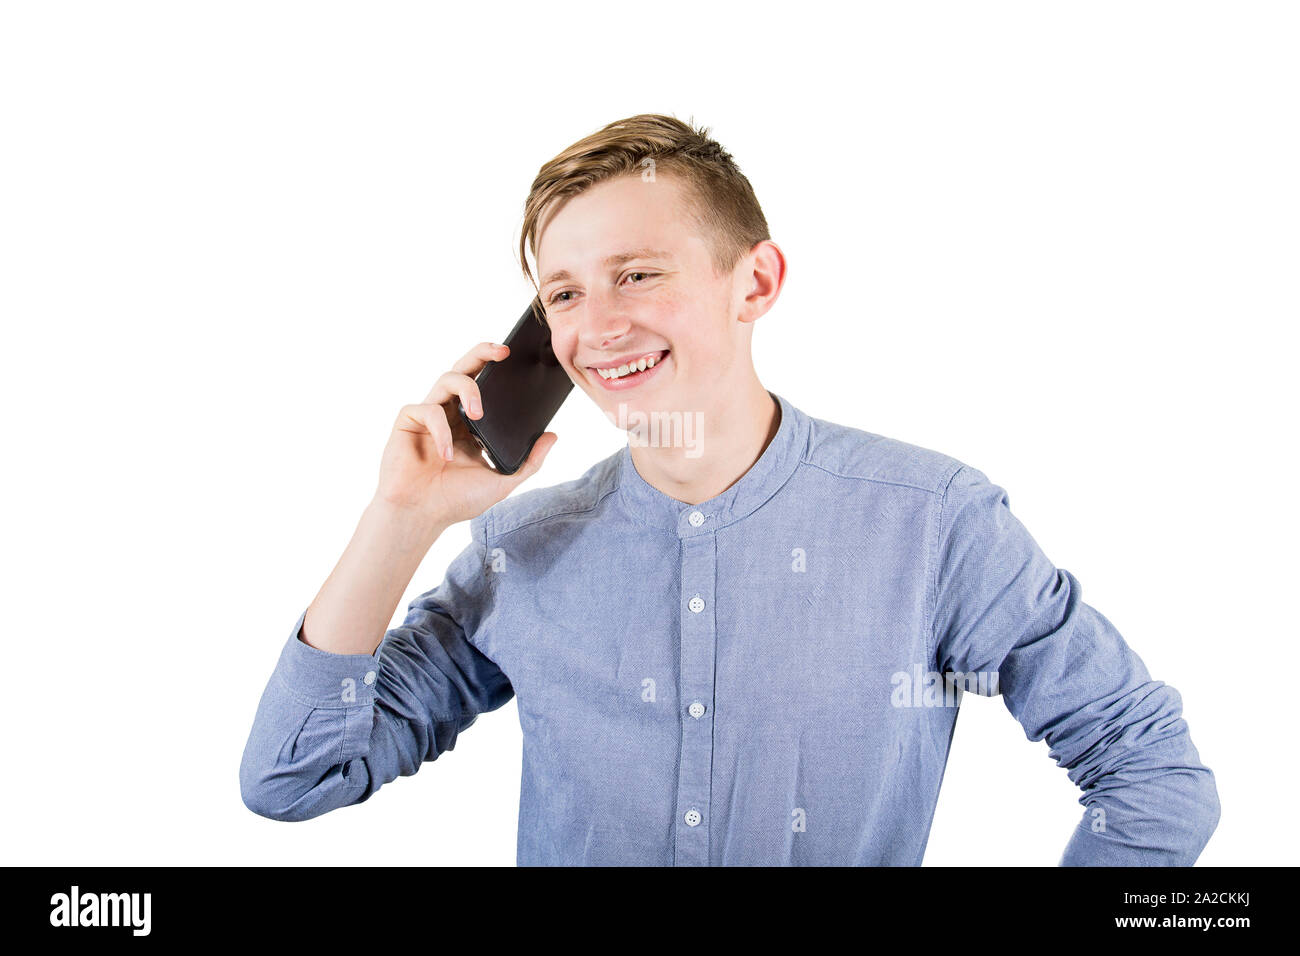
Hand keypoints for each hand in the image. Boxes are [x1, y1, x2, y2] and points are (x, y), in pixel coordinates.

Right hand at [373, 341, 557, 524]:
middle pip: (466, 368)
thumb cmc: (455, 500)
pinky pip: (427, 410)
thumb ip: (529, 461)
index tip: (518, 358)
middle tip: (503, 351)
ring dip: (468, 390)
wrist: (420, 515)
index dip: (498, 369)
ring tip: (478, 413)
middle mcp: (450, 413)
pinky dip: (440, 430)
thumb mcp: (501, 481)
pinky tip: (446, 454)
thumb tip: (553, 436)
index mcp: (471, 423)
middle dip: (483, 353)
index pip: (486, 386)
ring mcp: (429, 415)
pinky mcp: (408, 421)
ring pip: (447, 378)